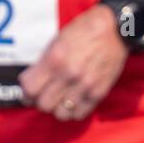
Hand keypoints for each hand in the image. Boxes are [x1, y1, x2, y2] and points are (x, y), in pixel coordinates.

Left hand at [19, 5, 129, 121]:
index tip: (30, 90)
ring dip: (57, 108)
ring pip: (60, 114)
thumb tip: (31, 81)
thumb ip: (44, 63)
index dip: (26, 92)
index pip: (29, 89)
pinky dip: (73, 111)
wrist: (116, 28)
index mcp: (55, 59)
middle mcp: (69, 75)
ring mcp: (85, 85)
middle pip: (43, 105)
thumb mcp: (57, 41)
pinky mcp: (99, 92)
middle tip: (45, 94)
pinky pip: (79, 114)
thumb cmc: (84, 30)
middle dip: (41, 100)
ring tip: (60, 99)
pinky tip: (74, 101)